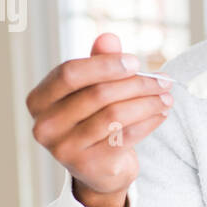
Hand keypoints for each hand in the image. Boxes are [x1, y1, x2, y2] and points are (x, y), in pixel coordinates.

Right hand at [26, 32, 173, 206]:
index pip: (69, 73)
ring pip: (114, 115)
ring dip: (148, 103)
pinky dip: (148, 122)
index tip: (135, 62)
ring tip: (167, 97)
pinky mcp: (90, 165)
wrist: (98, 169)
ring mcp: (65, 148)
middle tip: (163, 80)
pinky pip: (126, 136)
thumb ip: (98, 62)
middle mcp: (45, 125)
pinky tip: (161, 114)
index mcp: (39, 100)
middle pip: (97, 94)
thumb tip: (109, 37)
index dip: (105, 64)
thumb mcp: (92, 88)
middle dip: (136, 84)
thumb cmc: (92, 119)